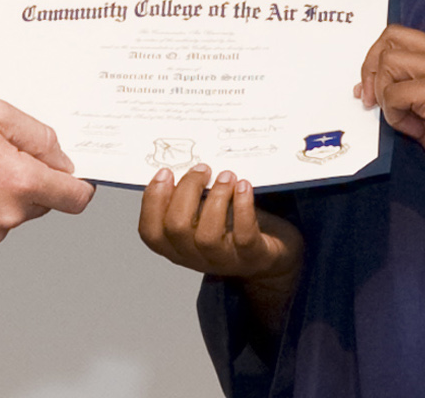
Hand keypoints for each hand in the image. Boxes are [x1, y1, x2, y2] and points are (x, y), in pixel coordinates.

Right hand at [0, 99, 94, 252]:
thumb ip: (38, 135)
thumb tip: (62, 157)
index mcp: (20, 182)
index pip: (75, 198)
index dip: (79, 186)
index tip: (74, 178)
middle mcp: (7, 215)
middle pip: (43, 203)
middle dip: (32, 181)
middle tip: (4, 157)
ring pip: (16, 214)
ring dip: (7, 195)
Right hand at [138, 165, 303, 332]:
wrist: (273, 255)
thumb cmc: (234, 227)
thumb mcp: (205, 214)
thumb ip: (189, 198)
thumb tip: (181, 165)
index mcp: (177, 246)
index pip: (151, 232)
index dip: (152, 201)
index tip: (166, 172)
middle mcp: (196, 257)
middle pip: (177, 228)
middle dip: (186, 190)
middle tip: (203, 168)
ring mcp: (225, 260)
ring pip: (207, 235)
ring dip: (216, 197)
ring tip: (227, 176)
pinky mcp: (254, 257)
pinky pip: (244, 235)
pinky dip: (242, 207)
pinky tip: (243, 186)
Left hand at [357, 24, 424, 209]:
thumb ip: (409, 91)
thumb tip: (369, 89)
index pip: (401, 35)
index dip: (377, 58)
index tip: (369, 87)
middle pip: (390, 39)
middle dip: (370, 69)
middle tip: (369, 100)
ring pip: (389, 62)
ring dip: (384, 94)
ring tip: (402, 119)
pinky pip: (395, 94)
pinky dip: (394, 115)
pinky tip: (414, 130)